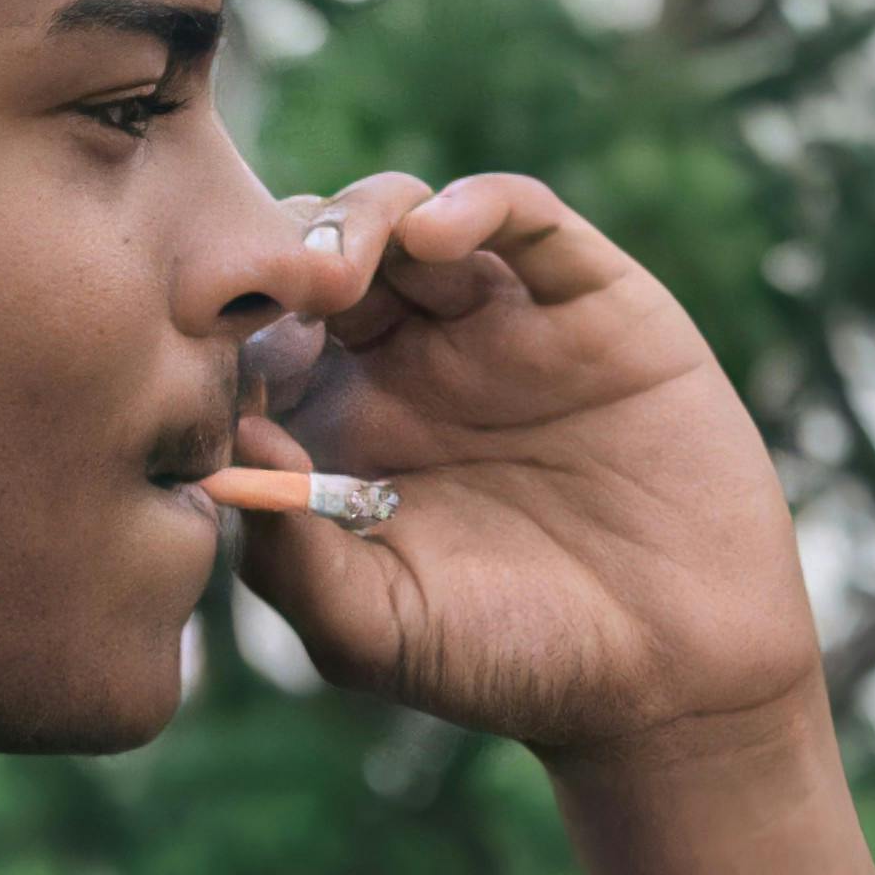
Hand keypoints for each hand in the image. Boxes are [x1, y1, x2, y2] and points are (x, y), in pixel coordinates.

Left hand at [230, 168, 820, 762]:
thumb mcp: (373, 630)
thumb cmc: (513, 661)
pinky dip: (476, 202)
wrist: (674, 672)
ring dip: (358, 219)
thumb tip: (230, 449)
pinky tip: (435, 233)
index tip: (200, 345)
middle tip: (269, 295)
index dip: (224, 326)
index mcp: (346, 427)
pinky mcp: (590, 302)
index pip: (258, 336)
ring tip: (335, 272)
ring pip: (408, 218)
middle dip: (279, 254)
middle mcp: (413, 361)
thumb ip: (288, 556)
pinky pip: (526, 218)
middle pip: (320, 255)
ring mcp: (501, 323)